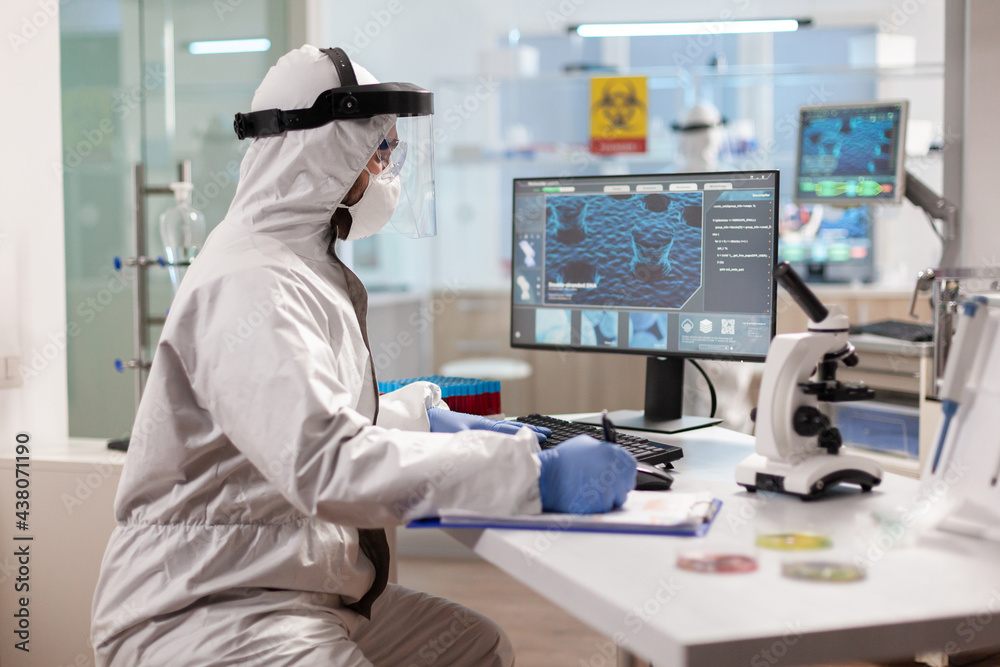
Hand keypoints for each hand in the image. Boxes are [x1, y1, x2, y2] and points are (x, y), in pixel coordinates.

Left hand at [427, 407, 550, 443]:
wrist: (428, 418)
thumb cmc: (441, 426)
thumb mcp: (459, 438)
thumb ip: (473, 447)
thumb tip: (488, 458)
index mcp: (484, 426)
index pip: (511, 430)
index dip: (527, 434)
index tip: (543, 436)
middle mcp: (485, 425)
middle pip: (512, 428)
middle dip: (530, 432)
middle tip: (548, 434)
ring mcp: (480, 427)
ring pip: (505, 429)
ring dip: (520, 432)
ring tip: (534, 435)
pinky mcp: (474, 429)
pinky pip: (496, 432)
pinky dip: (508, 434)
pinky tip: (511, 437)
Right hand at [537, 435, 636, 513]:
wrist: (548, 475)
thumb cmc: (563, 459)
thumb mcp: (585, 443)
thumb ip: (602, 449)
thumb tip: (608, 454)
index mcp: (614, 455)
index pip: (631, 466)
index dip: (624, 471)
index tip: (618, 474)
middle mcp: (616, 472)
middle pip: (627, 484)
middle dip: (618, 485)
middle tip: (603, 484)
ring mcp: (609, 490)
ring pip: (617, 498)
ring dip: (608, 496)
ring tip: (591, 490)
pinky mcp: (601, 505)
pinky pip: (605, 507)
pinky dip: (597, 504)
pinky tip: (586, 496)